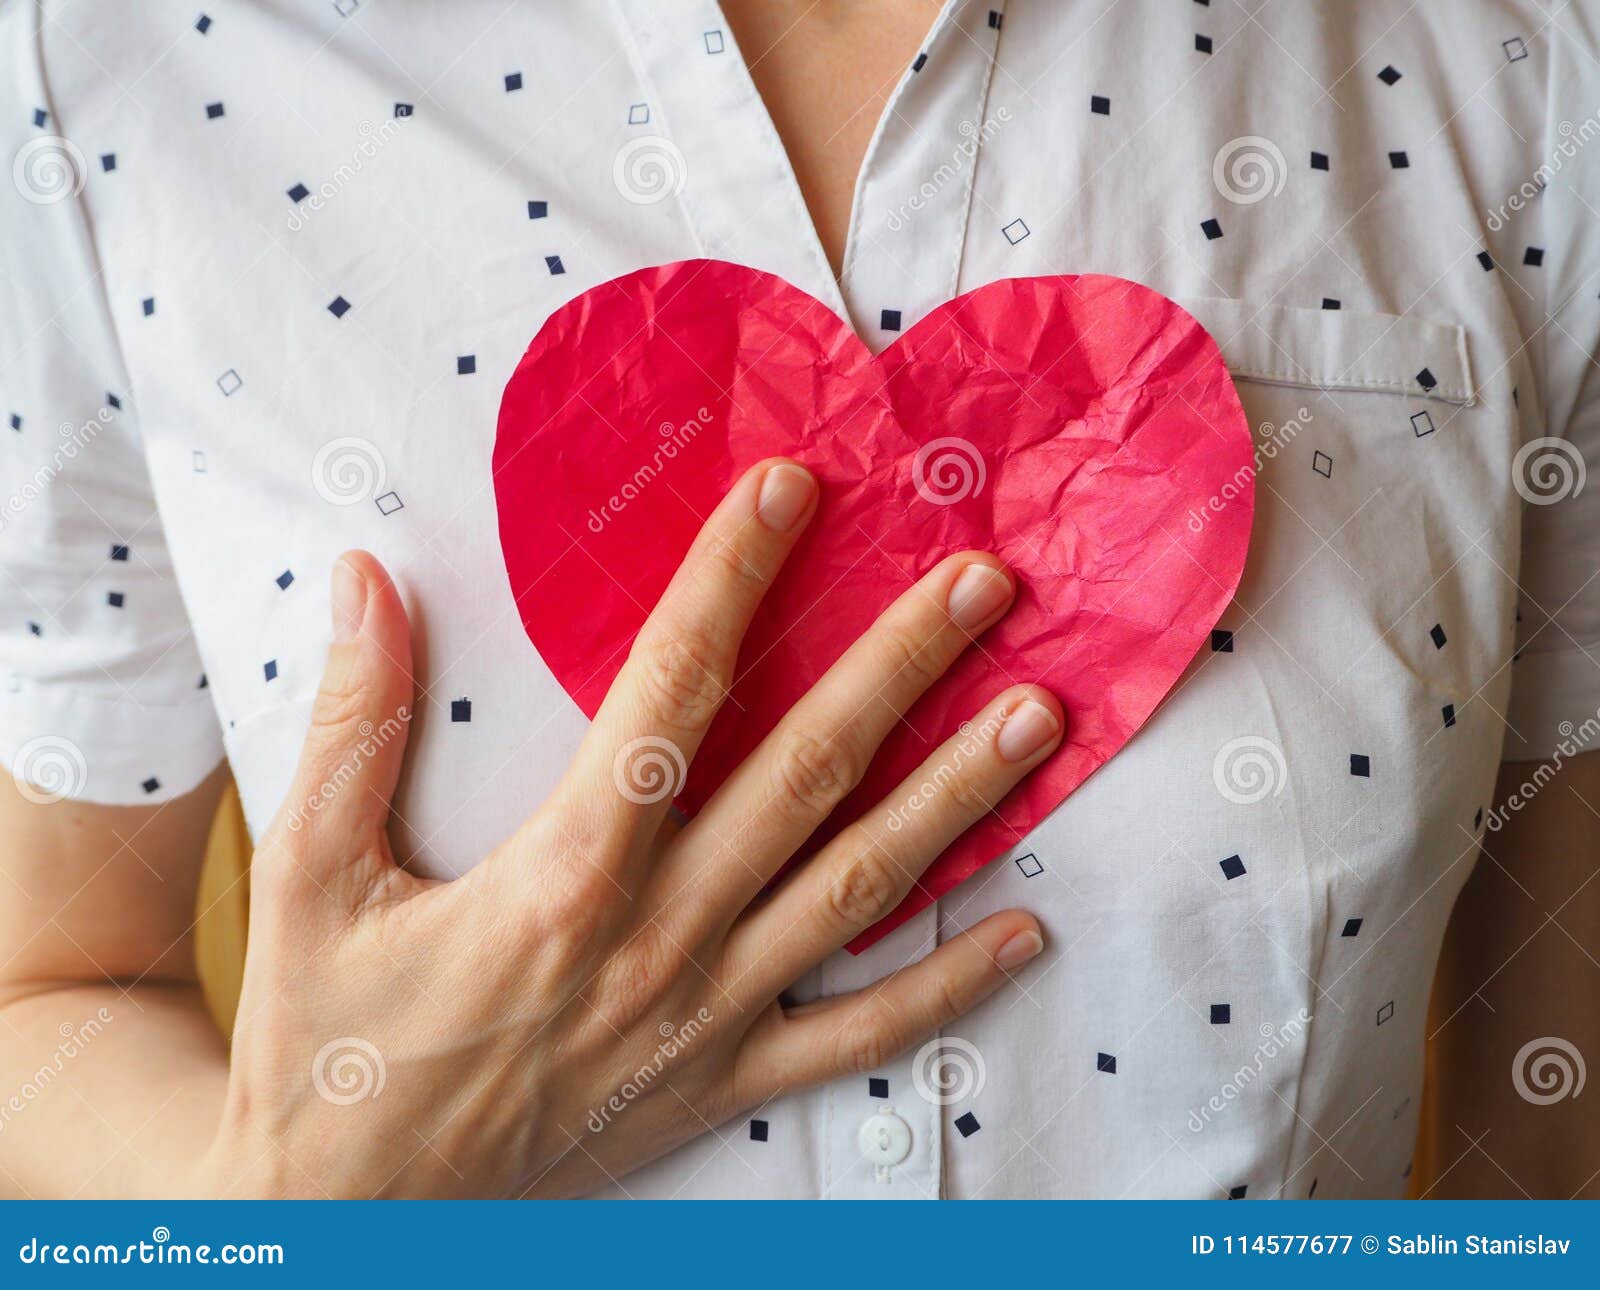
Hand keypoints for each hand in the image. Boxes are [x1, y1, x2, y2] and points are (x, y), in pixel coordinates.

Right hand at [205, 459, 1062, 1197]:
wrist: (348, 1210)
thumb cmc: (325, 1041)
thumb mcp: (308, 877)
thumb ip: (350, 725)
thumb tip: (366, 582)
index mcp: (564, 872)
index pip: (666, 695)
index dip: (727, 582)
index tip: (786, 492)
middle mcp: (661, 935)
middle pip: (804, 776)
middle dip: (896, 668)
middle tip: (981, 586)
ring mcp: (709, 1015)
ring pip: (857, 889)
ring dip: (956, 798)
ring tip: (1037, 716)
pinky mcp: (727, 1083)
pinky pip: (861, 1036)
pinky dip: (949, 986)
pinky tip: (1026, 931)